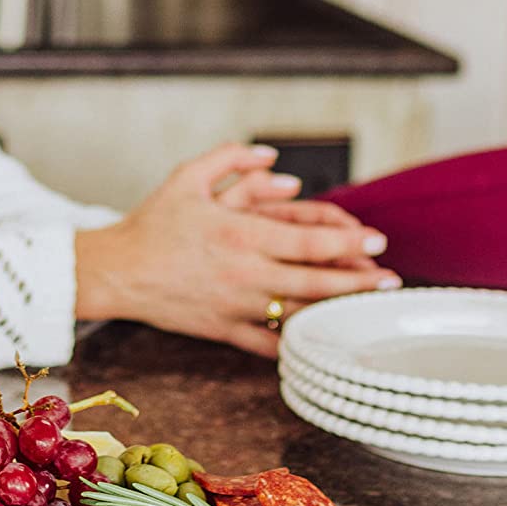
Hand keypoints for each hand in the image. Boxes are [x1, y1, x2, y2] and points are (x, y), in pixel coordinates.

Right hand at [75, 143, 399, 354]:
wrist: (115, 271)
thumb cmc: (152, 222)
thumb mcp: (187, 176)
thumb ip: (233, 159)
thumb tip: (277, 159)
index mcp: (241, 233)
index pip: (310, 240)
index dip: (350, 241)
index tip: (379, 240)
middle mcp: (244, 272)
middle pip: (316, 282)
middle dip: (358, 282)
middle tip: (391, 281)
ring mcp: (235, 306)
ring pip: (297, 315)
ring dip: (336, 313)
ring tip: (366, 311)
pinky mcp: (221, 330)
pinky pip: (265, 345)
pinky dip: (293, 346)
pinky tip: (318, 345)